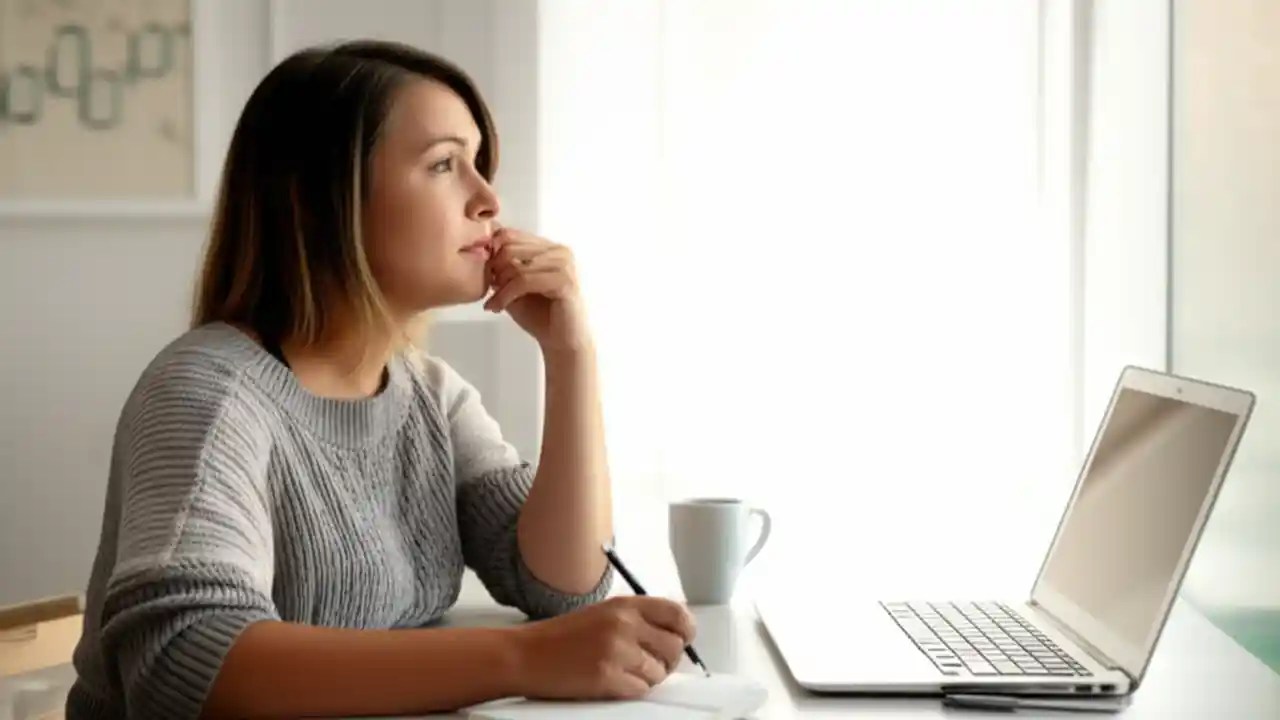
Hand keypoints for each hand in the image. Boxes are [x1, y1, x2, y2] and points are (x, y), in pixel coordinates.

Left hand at [483, 227, 592, 352]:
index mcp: (548, 247)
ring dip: (499, 287)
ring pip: (515, 266)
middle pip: (510, 247)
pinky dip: (506, 295)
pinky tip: (498, 308)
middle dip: (494, 270)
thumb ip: (501, 269)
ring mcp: (564, 264)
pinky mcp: (564, 281)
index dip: (491, 253)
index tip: (485, 274)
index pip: (510, 234)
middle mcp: (559, 251)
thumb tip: (479, 253)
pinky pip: (524, 281)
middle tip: (490, 289)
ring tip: (494, 303)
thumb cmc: (540, 316)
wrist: (562, 342)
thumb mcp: (514, 287)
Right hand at [511, 596, 696, 699]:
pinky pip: (641, 690)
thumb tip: (674, 634)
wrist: (527, 655)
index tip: (682, 640)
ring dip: (648, 677)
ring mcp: (617, 652)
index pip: (677, 614)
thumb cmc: (563, 636)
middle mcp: (625, 625)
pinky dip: (633, 690)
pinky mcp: (608, 678)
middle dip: (668, 660)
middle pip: (674, 646)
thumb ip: (637, 619)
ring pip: (660, 672)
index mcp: (625, 605)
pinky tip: (615, 682)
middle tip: (652, 663)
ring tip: (626, 673)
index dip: (685, 630)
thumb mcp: (603, 613)